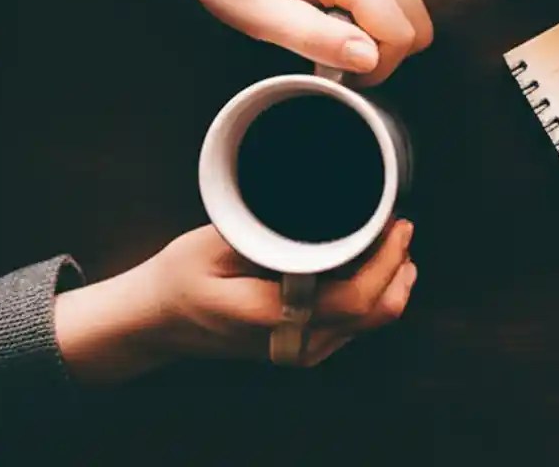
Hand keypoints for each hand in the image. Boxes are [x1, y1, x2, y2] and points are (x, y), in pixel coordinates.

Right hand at [54, 221, 416, 382]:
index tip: (397, 225)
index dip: (386, 261)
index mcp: (273, 317)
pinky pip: (358, 325)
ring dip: (391, 280)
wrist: (158, 320)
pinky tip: (373, 265)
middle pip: (377, 313)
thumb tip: (319, 205)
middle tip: (399, 226)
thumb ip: (270, 231)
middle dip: (398, 267)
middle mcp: (295, 343)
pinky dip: (375, 293)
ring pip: (374, 322)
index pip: (355, 299)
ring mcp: (304, 352)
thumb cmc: (182, 277)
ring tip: (391, 241)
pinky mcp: (307, 349)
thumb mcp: (215, 241)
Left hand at [108, 0, 432, 85]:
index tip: (336, 73)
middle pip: (415, 20)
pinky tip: (328, 7)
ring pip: (406, 6)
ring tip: (324, 26)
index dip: (377, 67)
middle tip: (332, 54)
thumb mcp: (258, 15)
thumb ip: (317, 38)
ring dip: (375, 30)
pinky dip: (370, 10)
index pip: (400, 33)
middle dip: (383, 50)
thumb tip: (370, 58)